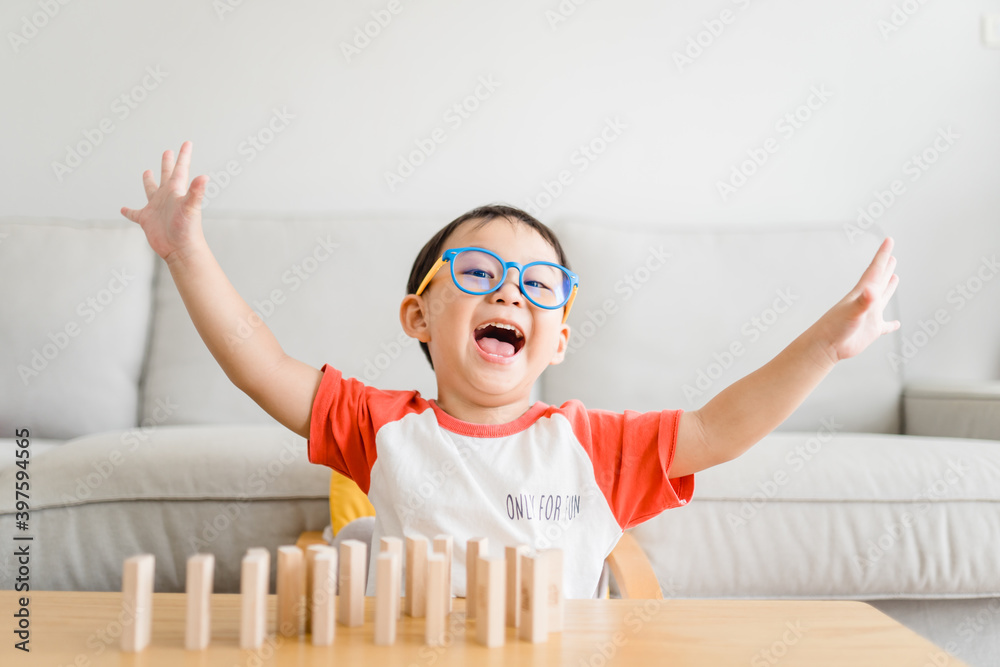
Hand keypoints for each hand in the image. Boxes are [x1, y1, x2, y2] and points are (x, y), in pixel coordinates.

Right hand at [121, 141, 208, 263]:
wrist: (180, 249)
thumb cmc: (187, 229)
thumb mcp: (190, 207)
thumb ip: (196, 191)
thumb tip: (205, 176)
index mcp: (176, 191)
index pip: (181, 169)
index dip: (184, 155)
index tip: (187, 143)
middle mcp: (167, 197)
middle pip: (166, 175)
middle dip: (167, 163)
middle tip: (167, 151)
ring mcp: (156, 208)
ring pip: (151, 190)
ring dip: (149, 182)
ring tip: (147, 172)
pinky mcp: (147, 220)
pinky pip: (135, 214)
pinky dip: (129, 212)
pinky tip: (123, 209)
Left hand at [813, 237, 899, 363]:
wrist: (825, 346)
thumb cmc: (835, 328)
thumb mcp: (852, 312)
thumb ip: (863, 302)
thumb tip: (872, 291)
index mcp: (862, 293)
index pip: (875, 269)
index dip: (883, 254)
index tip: (889, 239)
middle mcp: (866, 302)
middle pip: (878, 280)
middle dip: (886, 267)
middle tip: (892, 256)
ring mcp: (869, 316)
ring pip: (882, 298)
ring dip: (889, 288)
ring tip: (894, 277)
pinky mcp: (870, 331)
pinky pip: (884, 326)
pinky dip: (891, 325)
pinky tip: (896, 324)